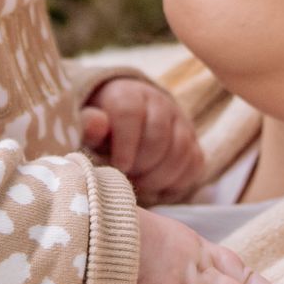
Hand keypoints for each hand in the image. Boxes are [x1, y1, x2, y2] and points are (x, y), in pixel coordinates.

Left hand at [82, 77, 204, 203]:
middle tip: (127, 178)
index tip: (118, 166)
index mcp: (129, 94)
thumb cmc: (102, 131)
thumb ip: (88, 126)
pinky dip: (178, 182)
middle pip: (158, 136)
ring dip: (159, 176)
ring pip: (180, 150)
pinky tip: (158, 189)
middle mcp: (159, 103)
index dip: (125, 145)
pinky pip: (195, 163)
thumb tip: (97, 122)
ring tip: (140, 185)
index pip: (131, 114)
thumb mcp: (87, 127)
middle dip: (142, 165)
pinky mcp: (193, 142)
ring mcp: (180, 122)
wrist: (126, 123)